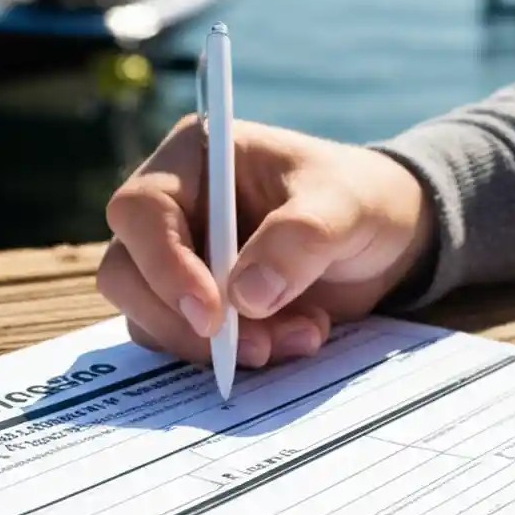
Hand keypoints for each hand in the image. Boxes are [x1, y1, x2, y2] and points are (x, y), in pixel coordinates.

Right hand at [97, 115, 434, 367]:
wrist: (389, 238)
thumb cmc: (360, 199)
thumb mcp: (345, 207)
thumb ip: (298, 240)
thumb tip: (245, 297)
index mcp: (194, 158)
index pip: (141, 211)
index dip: (163, 264)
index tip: (213, 313)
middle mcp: (174, 209)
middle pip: (126, 273)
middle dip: (184, 322)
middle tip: (253, 348)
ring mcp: (180, 261)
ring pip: (150, 318)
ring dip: (218, 347)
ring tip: (301, 335)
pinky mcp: (198, 306)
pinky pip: (186, 345)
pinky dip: (238, 356)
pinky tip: (298, 337)